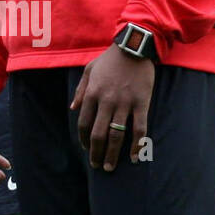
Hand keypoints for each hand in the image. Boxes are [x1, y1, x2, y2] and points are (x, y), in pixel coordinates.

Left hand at [71, 44, 154, 169]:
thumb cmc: (110, 59)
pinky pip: (139, 128)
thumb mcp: (89, 70)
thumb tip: (73, 108)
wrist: (134, 47)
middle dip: (96, 153)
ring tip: (110, 167)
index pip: (83, 123)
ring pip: (117, 135)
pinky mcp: (141, 103)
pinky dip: (137, 145)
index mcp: (92, 94)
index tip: (86, 149)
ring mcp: (125, 103)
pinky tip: (135, 157)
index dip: (83, 140)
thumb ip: (80, 90)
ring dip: (112, 154)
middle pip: (98, 134)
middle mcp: (106, 101)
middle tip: (97, 166)